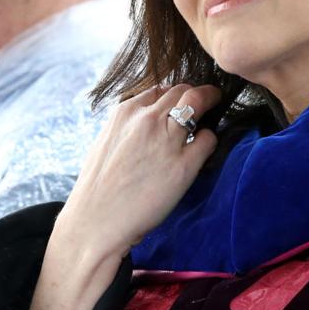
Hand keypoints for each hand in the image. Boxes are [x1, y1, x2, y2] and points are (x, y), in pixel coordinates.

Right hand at [26, 84, 220, 309]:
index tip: (181, 102)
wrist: (96, 222)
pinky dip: (209, 140)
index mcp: (125, 111)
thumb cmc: (99, 188)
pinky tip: (203, 150)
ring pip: (200, 102)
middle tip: (206, 103)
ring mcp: (167, 139)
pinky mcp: (184, 165)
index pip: (160, 88)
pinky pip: (209, 138)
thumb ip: (128, 125)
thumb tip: (148, 120)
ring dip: (209, 106)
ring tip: (212, 115)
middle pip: (184, 89)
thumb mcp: (107, 141)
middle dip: (196, 94)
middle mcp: (147, 119)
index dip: (174, 94)